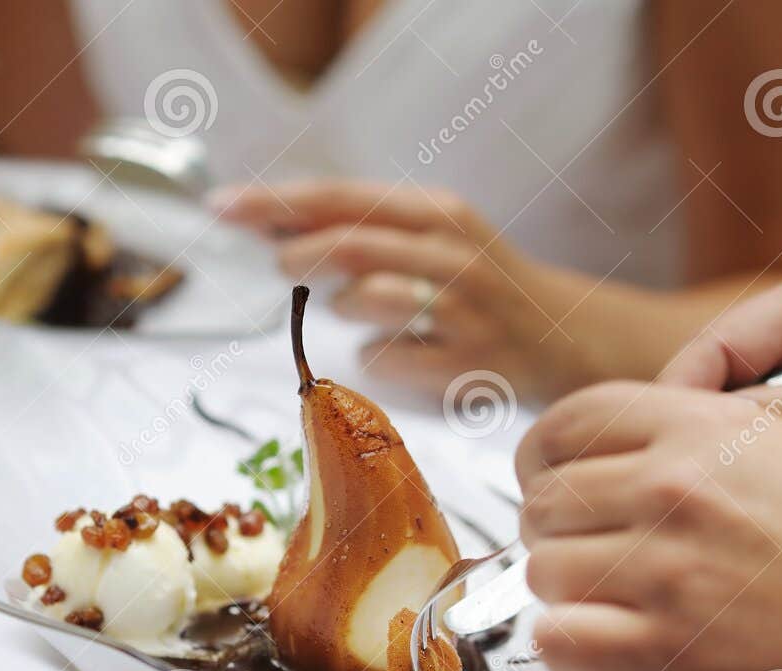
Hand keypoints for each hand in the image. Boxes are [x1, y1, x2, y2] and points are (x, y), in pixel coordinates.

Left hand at [211, 181, 604, 401]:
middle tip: (280, 265)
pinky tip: (390, 352)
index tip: (221, 205)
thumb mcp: (431, 237)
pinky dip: (373, 356)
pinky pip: (388, 358)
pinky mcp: (467, 362)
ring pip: (369, 298)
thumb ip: (362, 227)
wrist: (560, 336)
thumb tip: (273, 223)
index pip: (342, 197)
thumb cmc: (476, 284)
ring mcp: (463, 309)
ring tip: (355, 309)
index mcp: (437, 212)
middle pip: (351, 243)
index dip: (275, 202)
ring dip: (343, 306)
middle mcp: (452, 253)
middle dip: (298, 254)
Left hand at [515, 383, 781, 670]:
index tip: (550, 479)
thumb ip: (695, 439)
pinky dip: (568, 646)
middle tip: (587, 552)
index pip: (569, 421)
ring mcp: (664, 567)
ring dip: (565, 591)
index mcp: (701, 428)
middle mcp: (674, 488)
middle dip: (556, 529)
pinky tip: (600, 646)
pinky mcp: (665, 646)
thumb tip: (618, 457)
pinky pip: (559, 638)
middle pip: (546, 499)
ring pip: (544, 570)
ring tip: (607, 601)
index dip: (546, 455)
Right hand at [659, 268, 781, 525]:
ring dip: (707, 458)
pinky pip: (744, 437)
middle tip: (666, 499)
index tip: (654, 465)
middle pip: (701, 384)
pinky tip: (731, 509)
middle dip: (682, 437)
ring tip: (694, 510)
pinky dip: (735, 469)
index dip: (671, 408)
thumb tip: (716, 435)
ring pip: (716, 415)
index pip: (710, 350)